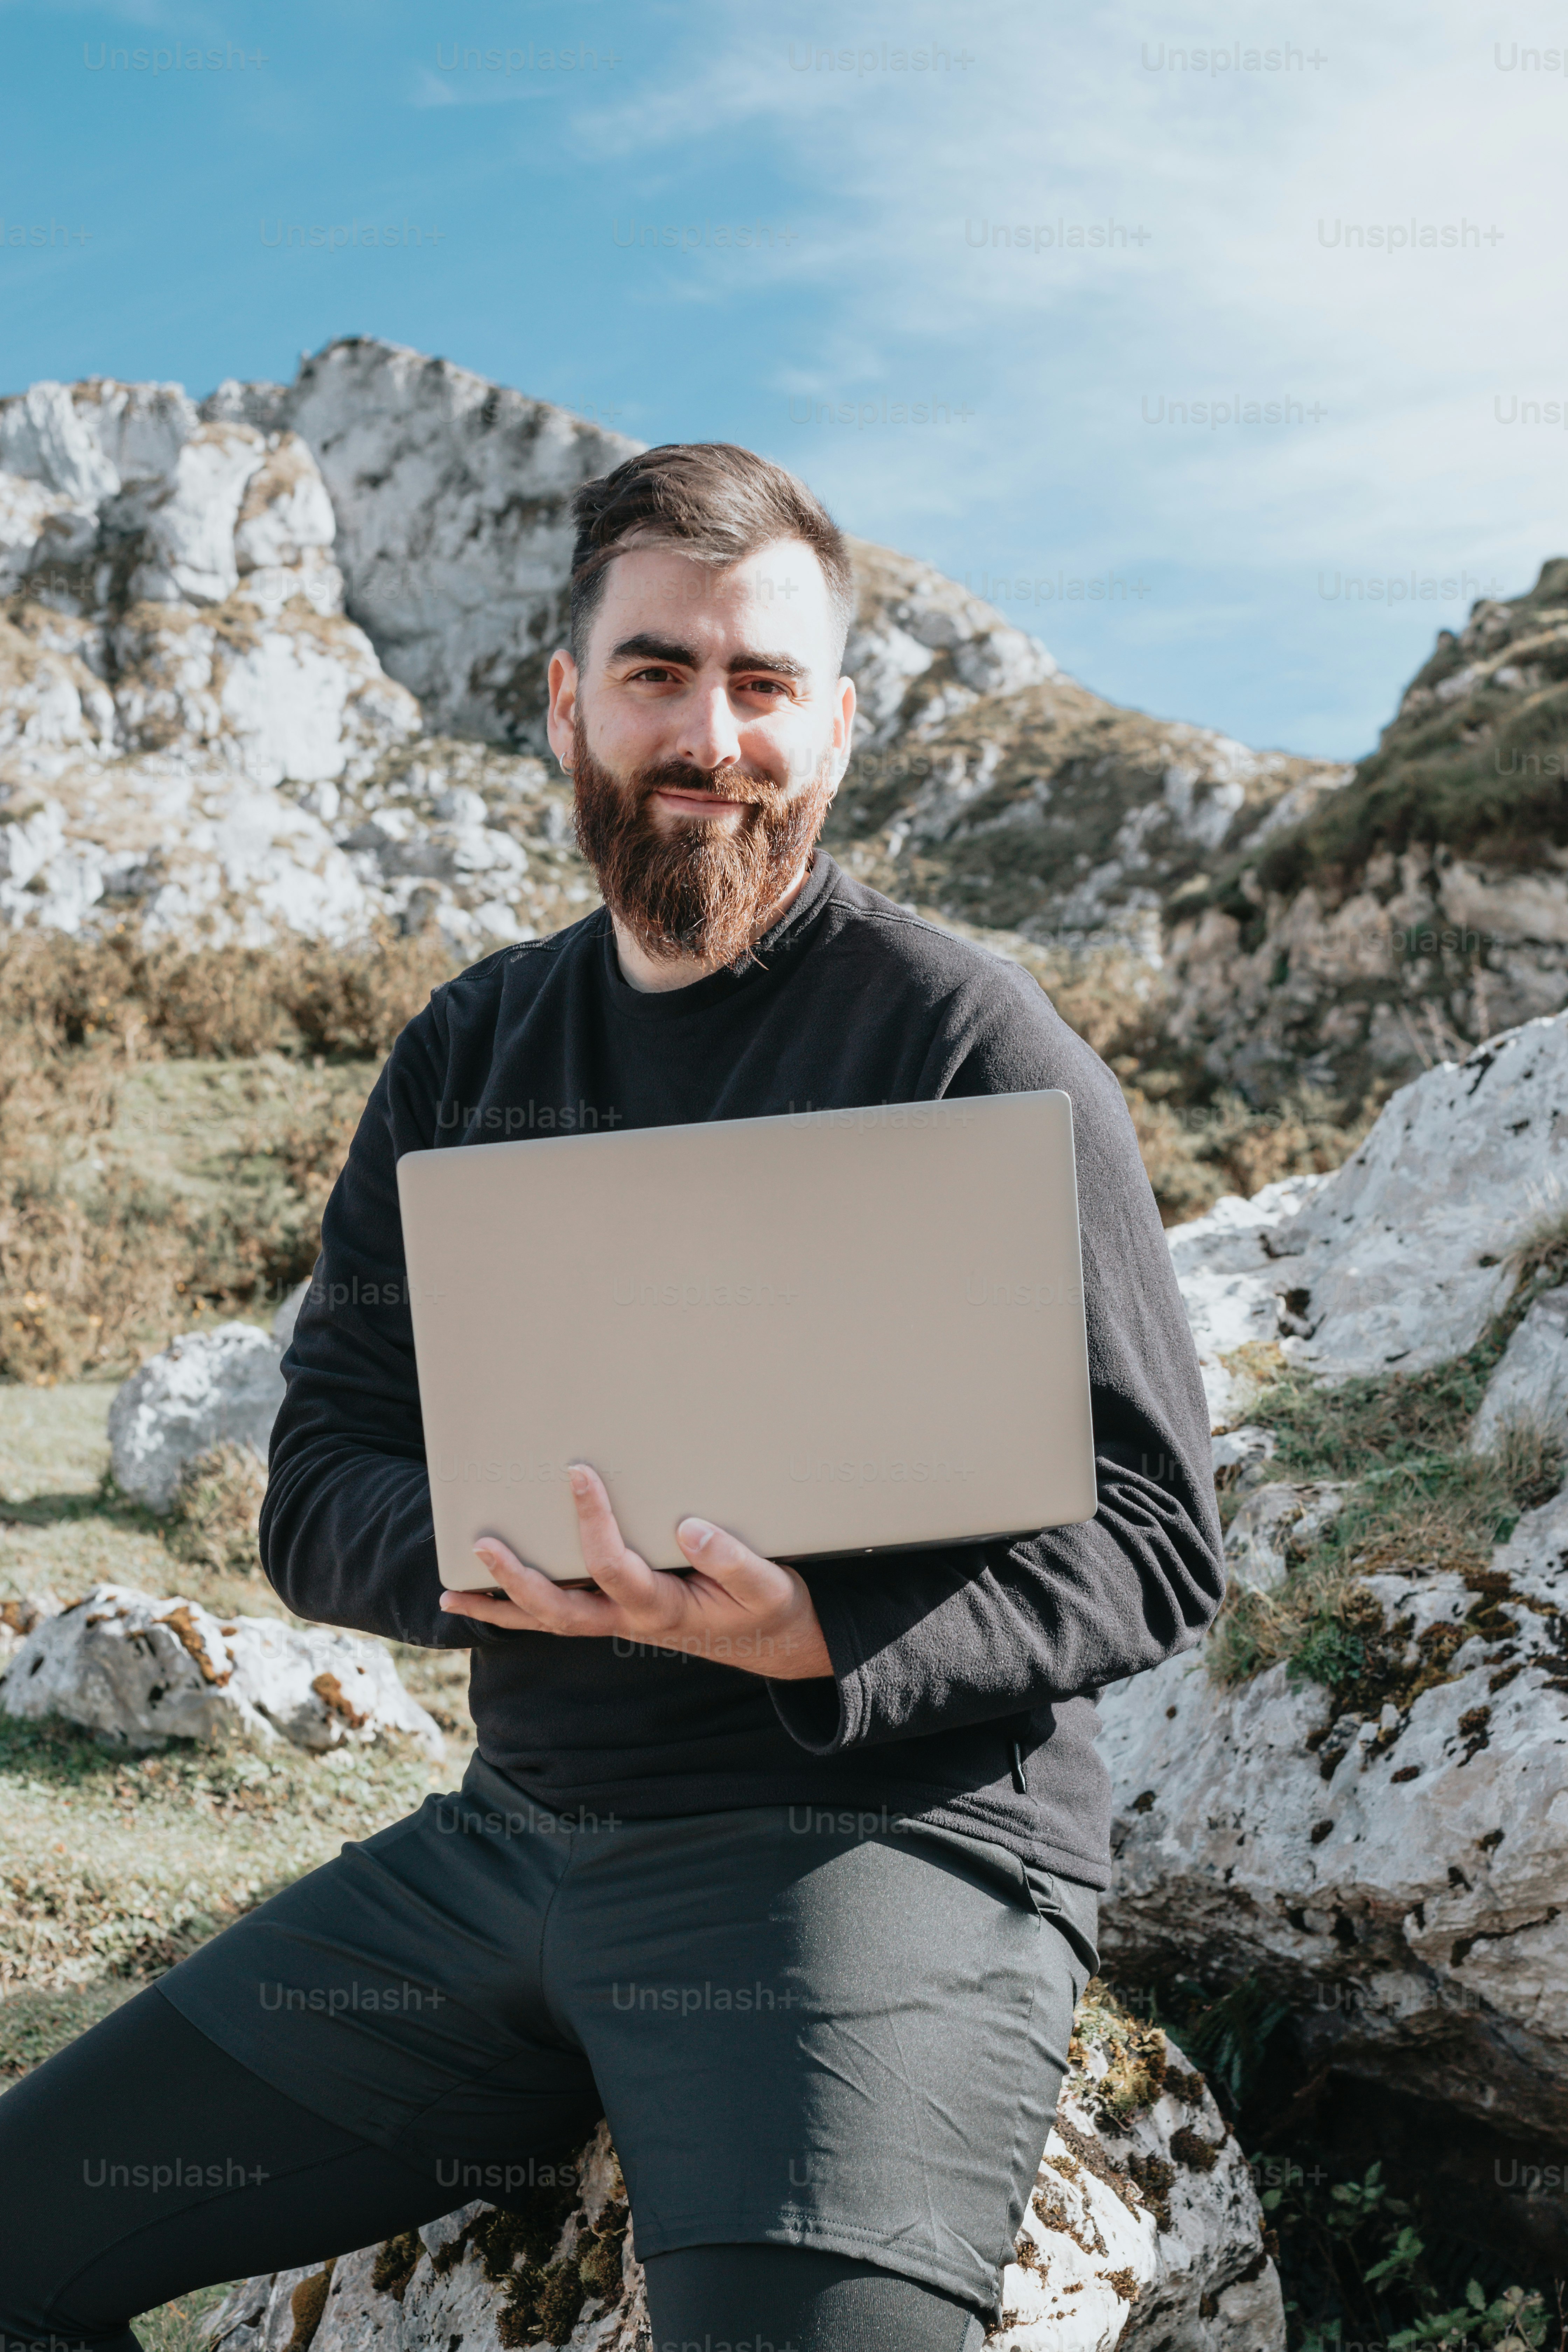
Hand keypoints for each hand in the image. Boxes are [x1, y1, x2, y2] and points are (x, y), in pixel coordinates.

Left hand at [439, 1463, 834, 1680]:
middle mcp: (631, 1621)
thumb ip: (734, 1561)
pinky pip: (562, 1616)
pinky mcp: (619, 1615)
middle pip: (561, 1611)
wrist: (777, 1640)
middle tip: (482, 1543)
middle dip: (518, 1580)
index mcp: (665, 1608)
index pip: (615, 1567)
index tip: (578, 1473)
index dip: (593, 1522)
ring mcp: (620, 1622)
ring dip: (502, 1607)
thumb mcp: (770, 1585)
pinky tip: (486, 1602)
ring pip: (551, 1621)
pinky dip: (519, 1613)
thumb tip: (689, 1528)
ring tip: (452, 1592)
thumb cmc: (771, 1607)